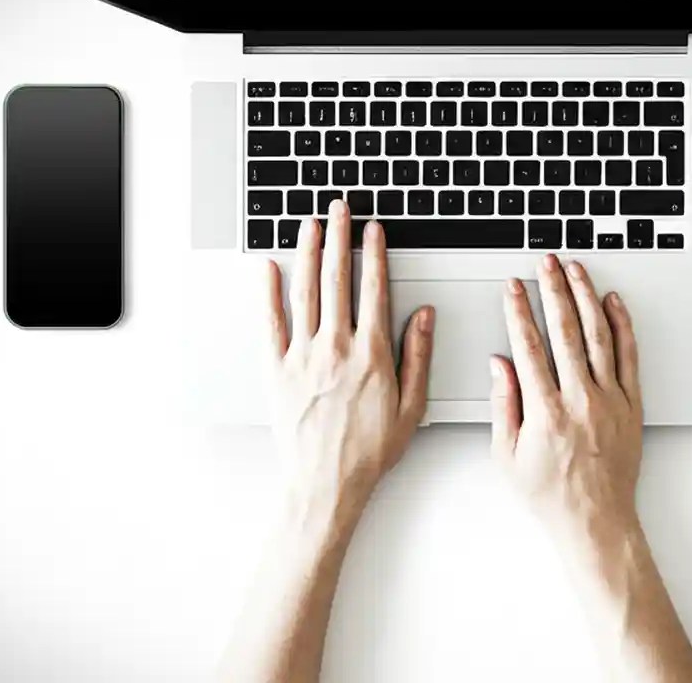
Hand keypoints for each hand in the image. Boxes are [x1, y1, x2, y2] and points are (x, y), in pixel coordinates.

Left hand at [266, 201, 434, 520]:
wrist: (326, 483)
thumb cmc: (369, 451)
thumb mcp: (412, 407)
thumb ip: (418, 356)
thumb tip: (423, 315)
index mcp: (372, 354)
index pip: (373, 289)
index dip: (374, 253)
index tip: (374, 229)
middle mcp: (336, 347)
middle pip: (337, 278)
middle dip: (340, 237)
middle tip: (340, 208)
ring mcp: (302, 356)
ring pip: (304, 291)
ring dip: (308, 252)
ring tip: (310, 224)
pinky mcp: (276, 369)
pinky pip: (270, 321)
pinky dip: (269, 291)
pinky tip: (270, 267)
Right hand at [490, 254, 642, 532]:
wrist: (595, 520)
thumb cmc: (550, 494)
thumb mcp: (507, 455)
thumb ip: (502, 405)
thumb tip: (499, 364)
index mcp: (544, 412)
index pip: (528, 346)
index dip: (519, 311)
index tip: (513, 288)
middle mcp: (579, 400)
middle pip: (565, 330)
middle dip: (553, 289)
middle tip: (546, 263)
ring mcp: (610, 401)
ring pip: (598, 335)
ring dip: (586, 297)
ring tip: (576, 270)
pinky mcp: (631, 405)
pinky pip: (628, 356)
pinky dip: (622, 325)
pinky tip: (612, 302)